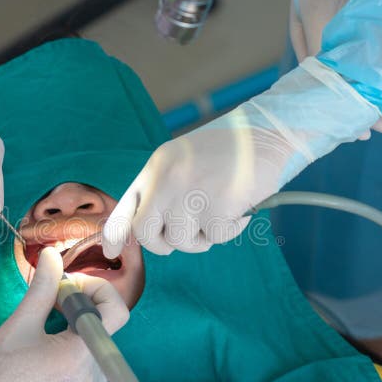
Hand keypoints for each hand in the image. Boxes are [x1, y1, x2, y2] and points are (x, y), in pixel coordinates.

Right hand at [0, 247, 129, 381]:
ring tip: (44, 340)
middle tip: (49, 308)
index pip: (115, 310)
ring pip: (96, 353)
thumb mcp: (19, 325)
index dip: (95, 291)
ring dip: (77, 338)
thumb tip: (52, 255)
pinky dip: (75, 364)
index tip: (67, 290)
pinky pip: (90, 377)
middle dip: (80, 312)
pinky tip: (46, 366)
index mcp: (81, 354)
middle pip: (102, 330)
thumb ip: (43, 288)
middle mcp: (94, 379)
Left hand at [103, 58, 380, 256]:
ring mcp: (190, 193)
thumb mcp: (186, 160)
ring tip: (222, 215)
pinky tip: (241, 210)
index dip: (114, 235)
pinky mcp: (216, 206)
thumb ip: (166, 188)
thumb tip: (150, 230)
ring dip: (204, 237)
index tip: (110, 252)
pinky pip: (217, 237)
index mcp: (157, 167)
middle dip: (166, 245)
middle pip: (146, 233)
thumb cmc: (232, 149)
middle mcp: (166, 179)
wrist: (271, 130)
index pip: (126, 207)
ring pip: (182, 241)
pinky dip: (231, 230)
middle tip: (190, 237)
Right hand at [289, 0, 381, 138]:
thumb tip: (330, 83)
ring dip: (368, 94)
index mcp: (307, 49)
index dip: (341, 112)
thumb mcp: (316, 11)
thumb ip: (321, 47)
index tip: (361, 132)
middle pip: (338, 88)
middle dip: (358, 108)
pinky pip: (364, 60)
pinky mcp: (355, 31)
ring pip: (352, 77)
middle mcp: (322, 50)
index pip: (322, 92)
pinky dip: (374, 74)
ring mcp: (339, 41)